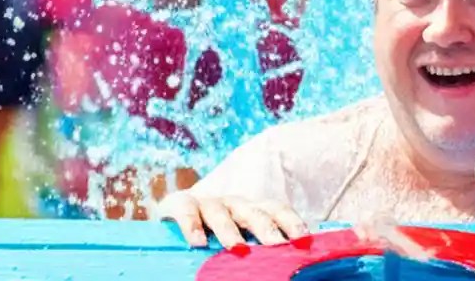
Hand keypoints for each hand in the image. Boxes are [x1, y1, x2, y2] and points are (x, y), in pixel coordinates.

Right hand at [159, 190, 308, 248]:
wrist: (171, 222)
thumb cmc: (212, 238)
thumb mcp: (238, 244)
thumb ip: (256, 255)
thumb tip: (277, 272)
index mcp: (252, 211)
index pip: (276, 210)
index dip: (291, 221)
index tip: (304, 238)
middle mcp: (234, 204)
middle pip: (254, 212)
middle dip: (267, 228)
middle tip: (276, 245)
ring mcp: (208, 202)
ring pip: (221, 212)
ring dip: (229, 230)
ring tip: (237, 248)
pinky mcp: (180, 203)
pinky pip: (187, 210)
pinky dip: (192, 224)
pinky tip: (197, 242)